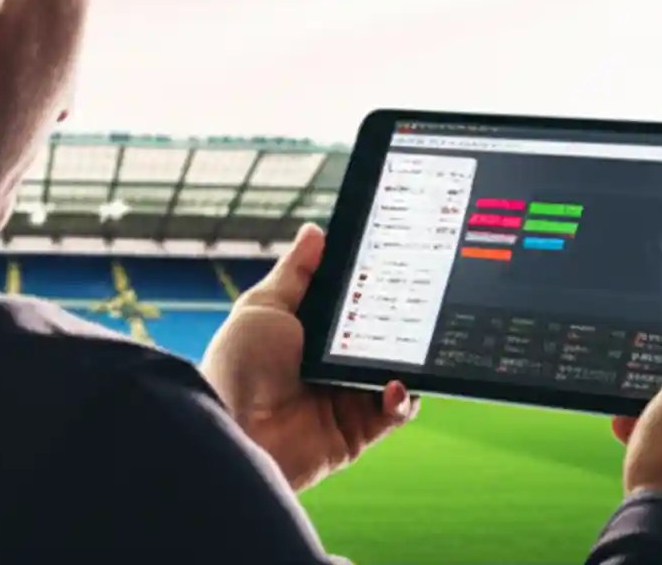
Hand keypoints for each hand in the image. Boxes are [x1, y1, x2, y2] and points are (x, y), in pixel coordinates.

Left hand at [200, 224, 419, 491]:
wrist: (236, 431)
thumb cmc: (240, 366)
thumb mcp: (265, 306)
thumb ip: (296, 273)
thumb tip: (315, 230)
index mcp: (308, 334)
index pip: (352, 306)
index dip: (374, 287)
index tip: (402, 260)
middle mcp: (329, 366)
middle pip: (379, 337)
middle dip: (402, 321)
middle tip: (425, 299)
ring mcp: (345, 398)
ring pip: (395, 372)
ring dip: (409, 359)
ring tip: (416, 344)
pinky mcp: (357, 432)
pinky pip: (394, 412)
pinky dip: (403, 398)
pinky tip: (395, 384)